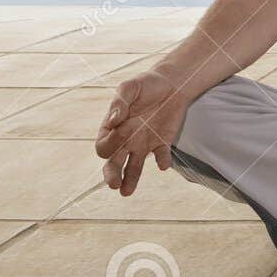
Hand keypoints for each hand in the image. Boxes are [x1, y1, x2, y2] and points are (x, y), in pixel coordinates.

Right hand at [94, 68, 188, 195]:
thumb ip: (120, 103)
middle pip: (113, 164)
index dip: (111, 143)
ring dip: (131, 180)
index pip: (104, 146)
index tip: (124, 129)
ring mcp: (143, 144)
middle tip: (114, 184)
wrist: (172, 83)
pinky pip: (161, 158)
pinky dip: (162, 161)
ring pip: (134, 168)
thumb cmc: (146, 84)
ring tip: (127, 192)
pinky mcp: (162, 143)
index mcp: (113, 128)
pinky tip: (163, 163)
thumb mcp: (130, 87)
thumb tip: (113, 120)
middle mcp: (126, 140)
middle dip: (112, 175)